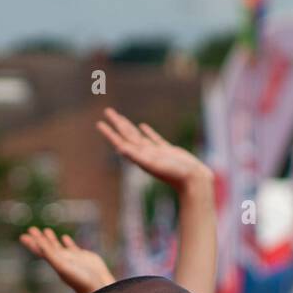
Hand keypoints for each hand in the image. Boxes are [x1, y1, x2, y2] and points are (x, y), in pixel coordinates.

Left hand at [20, 226, 112, 292]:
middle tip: (31, 229)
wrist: (98, 287)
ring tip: (46, 230)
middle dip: (39, 238)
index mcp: (55, 263)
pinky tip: (65, 238)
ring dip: (52, 239)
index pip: (41, 251)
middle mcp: (62, 261)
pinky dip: (68, 242)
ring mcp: (72, 259)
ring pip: (59, 247)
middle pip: (47, 247)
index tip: (23, 236)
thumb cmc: (80, 279)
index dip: (32, 243)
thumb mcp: (63, 266)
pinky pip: (73, 248)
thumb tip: (38, 242)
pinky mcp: (83, 258)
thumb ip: (50, 254)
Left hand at [96, 108, 214, 190]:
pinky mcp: (167, 151)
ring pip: (139, 137)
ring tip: (121, 118)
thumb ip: (137, 156)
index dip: (110, 133)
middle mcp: (145, 154)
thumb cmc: (174, 174)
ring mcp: (155, 152)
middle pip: (127, 136)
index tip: (99, 123)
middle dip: (117, 124)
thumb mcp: (153, 164)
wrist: (193, 181)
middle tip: (108, 111)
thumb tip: (120, 149)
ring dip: (129, 127)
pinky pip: (153, 138)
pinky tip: (143, 126)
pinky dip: (147, 132)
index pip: (121, 142)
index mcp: (140, 157)